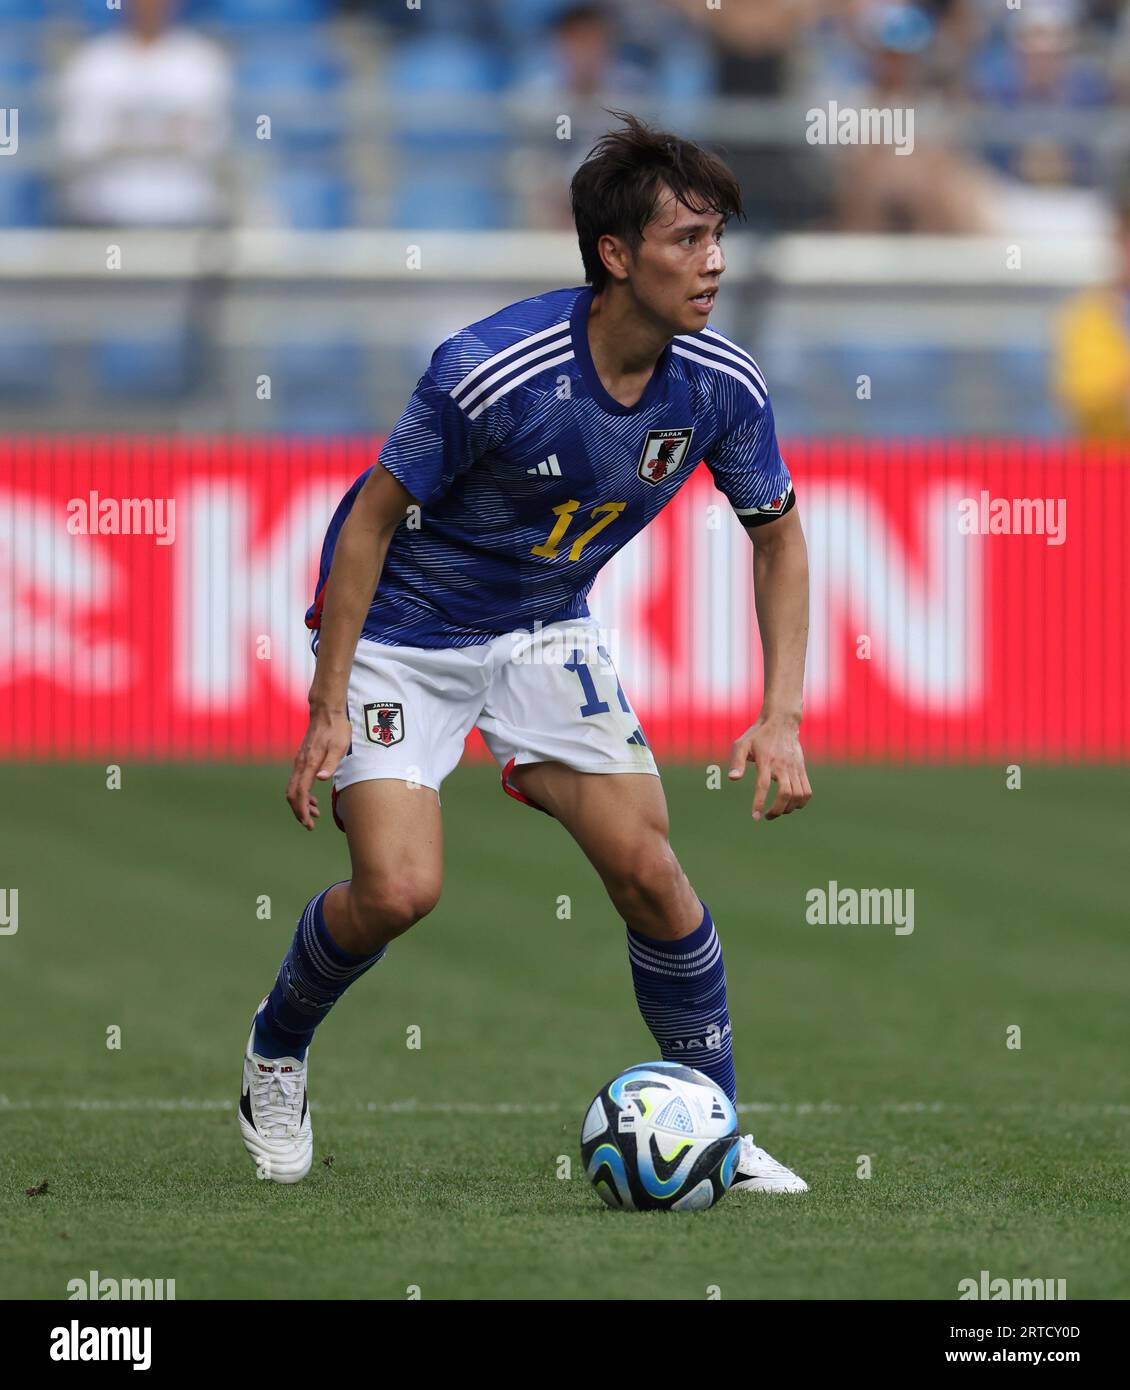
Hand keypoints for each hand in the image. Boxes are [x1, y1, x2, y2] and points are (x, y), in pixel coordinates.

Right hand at [285, 706, 351, 829]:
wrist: (326, 712)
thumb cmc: (336, 729)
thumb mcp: (340, 746)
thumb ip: (331, 763)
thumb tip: (322, 779)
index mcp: (308, 763)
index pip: (299, 793)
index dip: (301, 810)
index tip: (308, 823)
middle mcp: (300, 764)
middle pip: (291, 794)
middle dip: (298, 812)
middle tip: (309, 825)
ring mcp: (300, 762)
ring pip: (293, 788)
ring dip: (301, 804)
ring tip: (314, 814)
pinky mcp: (302, 759)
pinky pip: (297, 781)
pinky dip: (302, 794)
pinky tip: (313, 798)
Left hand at [728, 716, 811, 820]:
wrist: (781, 721)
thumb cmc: (758, 735)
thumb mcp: (742, 744)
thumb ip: (736, 762)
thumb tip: (733, 779)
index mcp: (766, 760)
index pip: (763, 785)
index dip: (759, 802)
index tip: (755, 817)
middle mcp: (782, 765)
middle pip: (785, 794)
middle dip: (777, 810)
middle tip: (767, 816)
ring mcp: (794, 768)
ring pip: (798, 795)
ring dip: (789, 808)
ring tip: (778, 812)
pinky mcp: (802, 769)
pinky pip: (807, 791)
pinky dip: (801, 802)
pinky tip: (791, 806)